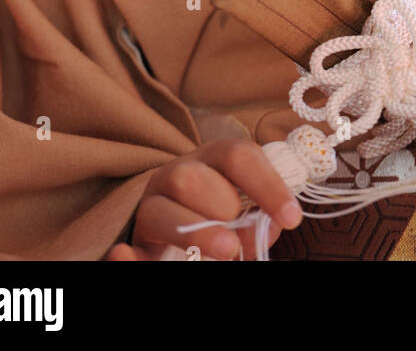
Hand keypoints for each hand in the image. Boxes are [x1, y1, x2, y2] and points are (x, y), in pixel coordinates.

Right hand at [106, 139, 302, 261]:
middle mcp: (177, 175)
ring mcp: (150, 206)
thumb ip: (257, 218)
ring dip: (196, 231)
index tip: (291, 218)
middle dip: (224, 207)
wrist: (177, 236)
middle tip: (243, 239)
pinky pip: (124, 248)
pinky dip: (126, 259)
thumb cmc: (221, 218)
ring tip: (226, 251)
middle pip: (193, 177)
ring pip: (160, 207)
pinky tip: (126, 257)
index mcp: (211, 160)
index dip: (267, 185)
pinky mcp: (134, 241)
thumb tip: (269, 227)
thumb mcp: (244, 212)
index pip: (238, 156)